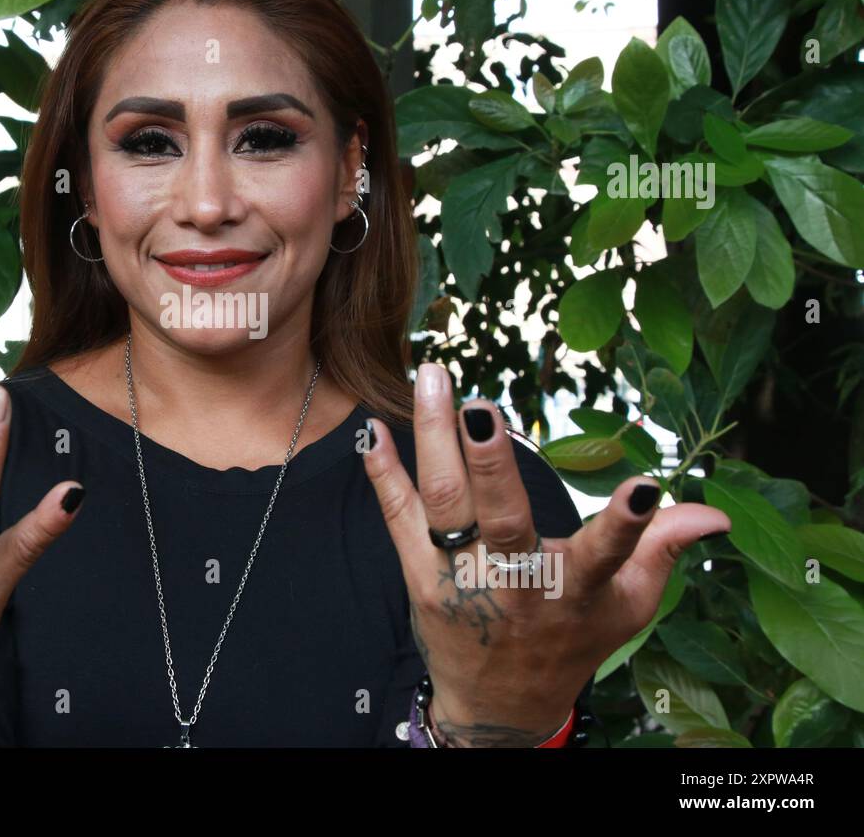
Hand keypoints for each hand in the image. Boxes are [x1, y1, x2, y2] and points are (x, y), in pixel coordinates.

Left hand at [362, 363, 729, 746]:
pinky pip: (398, 519)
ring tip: (431, 379)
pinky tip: (371, 430)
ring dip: (433, 439)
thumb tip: (714, 512)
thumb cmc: (572, 640)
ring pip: (444, 505)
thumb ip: (663, 552)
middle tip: (482, 407)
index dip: (627, 522)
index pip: (607, 552)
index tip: (643, 485)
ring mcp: (464, 580)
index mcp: (578, 589)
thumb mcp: (628, 607)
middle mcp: (517, 584)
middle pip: (503, 518)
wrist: (501, 705)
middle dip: (493, 462)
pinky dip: (383, 474)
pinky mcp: (421, 580)